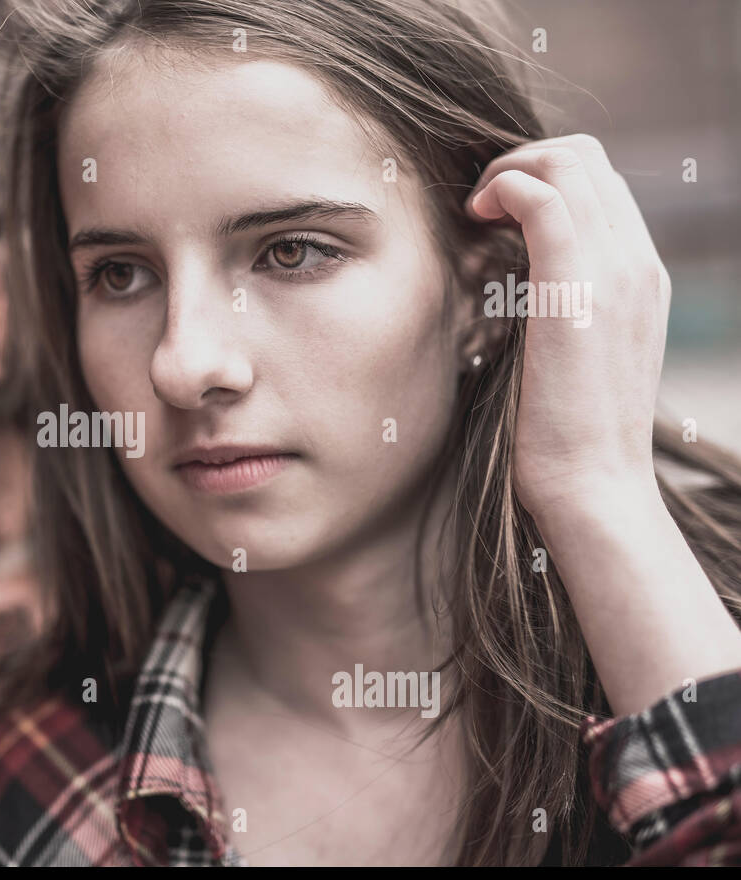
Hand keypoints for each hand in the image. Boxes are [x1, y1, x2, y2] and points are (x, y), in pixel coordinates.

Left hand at [465, 134, 669, 525]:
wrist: (592, 486)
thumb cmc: (565, 436)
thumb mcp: (571, 357)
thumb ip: (558, 309)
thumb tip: (514, 286)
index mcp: (639, 275)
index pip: (599, 184)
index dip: (540, 177)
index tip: (494, 213)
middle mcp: (637, 261)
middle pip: (586, 159)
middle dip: (522, 162)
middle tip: (478, 206)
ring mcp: (615, 269)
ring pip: (569, 163)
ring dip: (508, 169)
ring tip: (474, 212)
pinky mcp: (578, 286)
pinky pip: (544, 196)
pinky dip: (503, 187)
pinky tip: (476, 220)